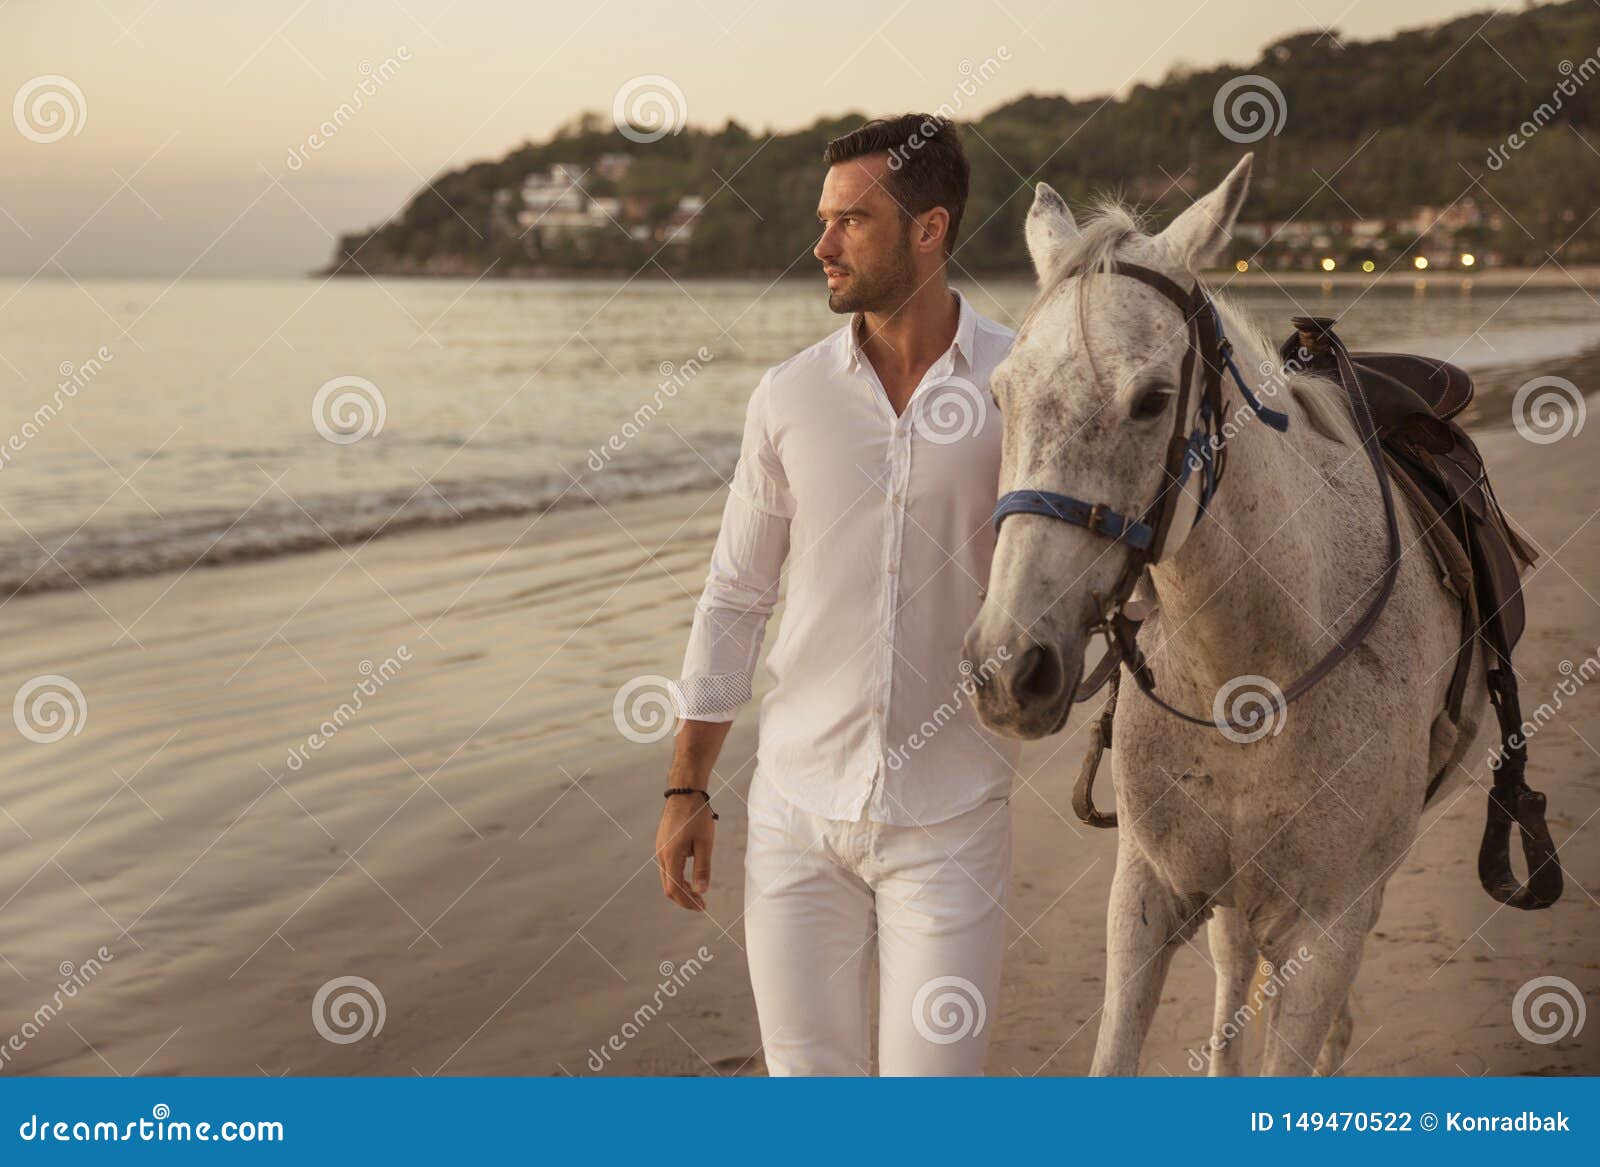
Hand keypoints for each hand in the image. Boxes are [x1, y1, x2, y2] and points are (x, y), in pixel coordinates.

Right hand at [655, 792, 714, 910]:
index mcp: (671, 855)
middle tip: (702, 904)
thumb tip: (701, 891)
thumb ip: (703, 868)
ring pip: (667, 877)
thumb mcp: (705, 843)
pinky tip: (690, 877)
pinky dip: (678, 877)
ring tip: (698, 893)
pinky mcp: (662, 844)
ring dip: (681, 888)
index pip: (675, 889)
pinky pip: (667, 867)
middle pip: (668, 887)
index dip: (688, 902)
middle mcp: (661, 854)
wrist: (685, 793)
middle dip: (684, 899)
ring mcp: (660, 849)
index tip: (702, 908)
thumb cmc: (697, 815)